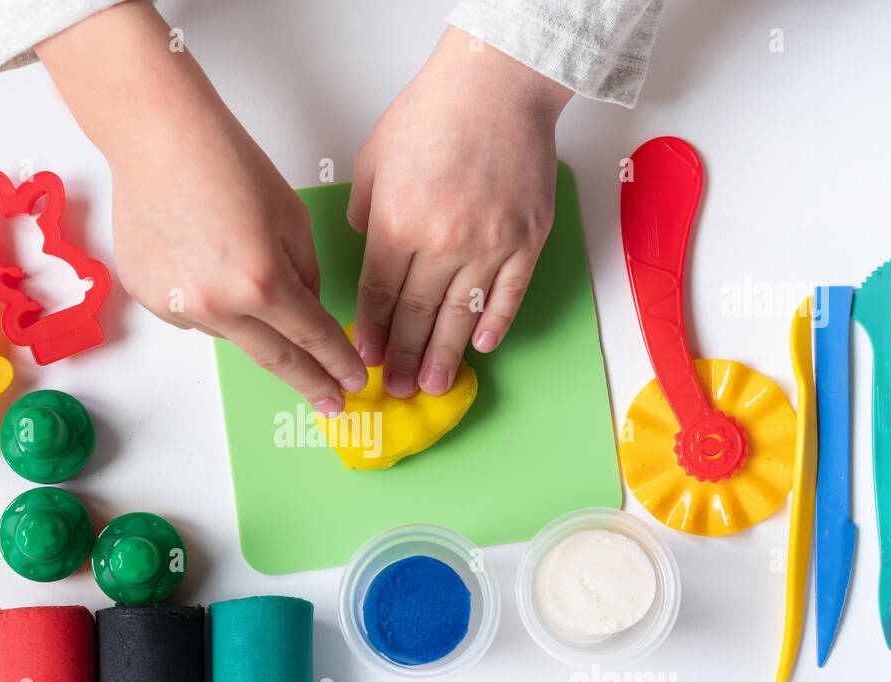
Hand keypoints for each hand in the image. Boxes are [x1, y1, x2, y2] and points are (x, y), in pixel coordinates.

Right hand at [38, 1, 365, 413]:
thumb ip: (305, 274)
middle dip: (309, 382)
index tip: (352, 382)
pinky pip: (194, 316)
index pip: (312, 337)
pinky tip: (206, 262)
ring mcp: (177, 307)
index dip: (337, 362)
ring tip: (239, 270)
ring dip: (249, 320)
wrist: (156, 138)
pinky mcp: (149, 300)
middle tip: (331, 401)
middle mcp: (217, 306)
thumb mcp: (290, 217)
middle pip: (274, 358)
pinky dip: (211, 301)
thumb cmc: (226, 161)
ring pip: (231, 333)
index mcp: (261, 282)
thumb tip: (306, 310)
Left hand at [348, 27, 572, 397]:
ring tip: (434, 386)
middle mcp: (442, 243)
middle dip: (403, 356)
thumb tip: (369, 244)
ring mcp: (489, 245)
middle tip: (396, 388)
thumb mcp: (375, 159)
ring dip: (445, 355)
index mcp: (397, 224)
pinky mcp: (526, 240)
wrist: (497, 84)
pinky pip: (508, 295)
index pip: (378, 294)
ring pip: (462, 315)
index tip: (364, 357)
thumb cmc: (433, 112)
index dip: (371, 330)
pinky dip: (495, 324)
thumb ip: (367, 211)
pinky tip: (481, 348)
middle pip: (417, 314)